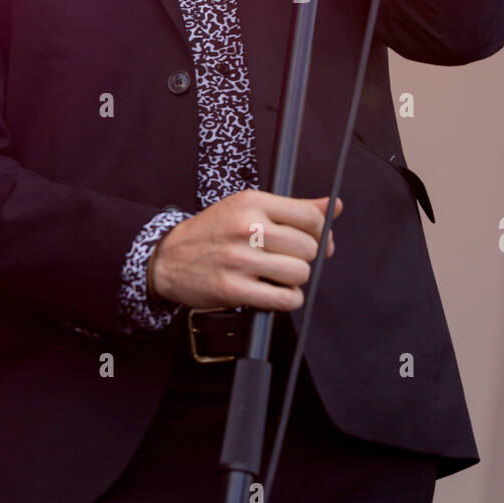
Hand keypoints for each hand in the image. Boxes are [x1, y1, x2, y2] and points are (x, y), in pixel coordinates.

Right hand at [151, 190, 342, 312]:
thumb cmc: (214, 231)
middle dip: (305, 257)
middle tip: (290, 258)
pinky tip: (276, 292)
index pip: (309, 216)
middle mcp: (247, 228)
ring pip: (299, 273)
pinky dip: (288, 299)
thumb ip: (294, 207)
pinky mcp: (234, 289)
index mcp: (253, 202)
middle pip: (308, 247)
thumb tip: (333, 205)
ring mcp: (240, 259)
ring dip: (295, 279)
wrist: (170, 258)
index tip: (317, 239)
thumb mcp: (249, 207)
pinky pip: (283, 299)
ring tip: (279, 275)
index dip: (321, 231)